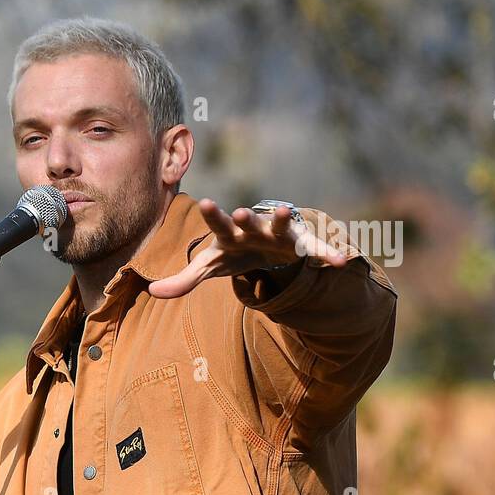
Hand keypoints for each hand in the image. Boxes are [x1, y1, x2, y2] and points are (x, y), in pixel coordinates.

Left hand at [148, 199, 349, 299]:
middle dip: (245, 217)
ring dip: (283, 220)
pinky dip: (329, 255)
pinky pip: (316, 251)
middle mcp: (254, 229)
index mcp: (230, 234)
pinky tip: (342, 261)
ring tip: (286, 211)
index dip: (213, 215)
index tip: (206, 203)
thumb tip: (151, 292)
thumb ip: (183, 280)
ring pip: (282, 226)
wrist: (266, 245)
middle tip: (240, 212)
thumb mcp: (209, 267)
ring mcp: (279, 235)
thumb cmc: (234, 253)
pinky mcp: (301, 245)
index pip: (217, 224)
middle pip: (249, 222)